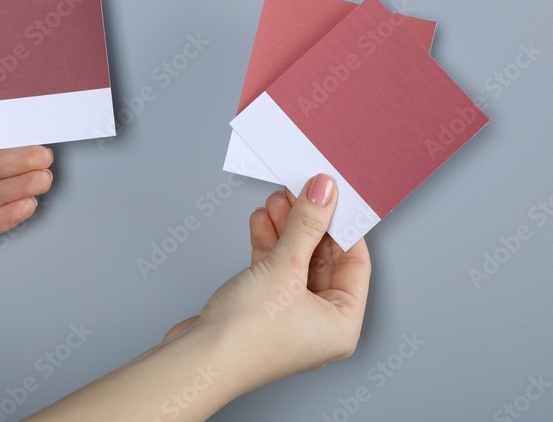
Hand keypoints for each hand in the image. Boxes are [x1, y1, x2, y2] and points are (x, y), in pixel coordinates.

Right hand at [164, 174, 370, 391]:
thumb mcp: (286, 268)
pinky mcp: (262, 311)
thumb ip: (307, 225)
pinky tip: (260, 222)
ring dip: (286, 230)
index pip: (355, 263)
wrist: (197, 360)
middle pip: (324, 260)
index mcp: (342, 325)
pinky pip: (274, 271)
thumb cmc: (247, 337)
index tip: (333, 195)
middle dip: (309, 223)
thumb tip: (324, 192)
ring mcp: (289, 318)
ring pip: (296, 262)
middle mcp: (319, 325)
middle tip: (300, 191)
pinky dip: (269, 245)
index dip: (343, 225)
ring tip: (276, 200)